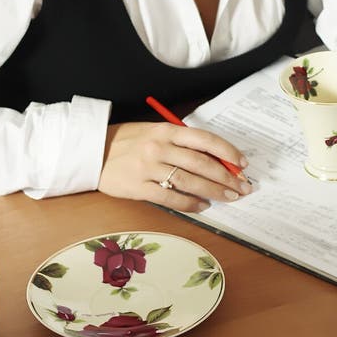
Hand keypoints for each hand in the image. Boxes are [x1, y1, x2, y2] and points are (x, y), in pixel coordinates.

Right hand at [98, 121, 251, 211]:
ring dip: (214, 191)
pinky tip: (203, 206)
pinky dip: (190, 204)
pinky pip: (171, 198)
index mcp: (167, 130)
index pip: (205, 139)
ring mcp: (149, 167)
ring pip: (190, 181)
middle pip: (202, 163)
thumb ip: (181, 142)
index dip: (227, 152)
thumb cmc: (129, 141)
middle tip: (242, 186)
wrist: (93, 151)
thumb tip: (215, 159)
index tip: (242, 163)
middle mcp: (160, 147)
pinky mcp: (139, 187)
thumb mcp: (156, 132)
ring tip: (229, 197)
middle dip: (226, 176)